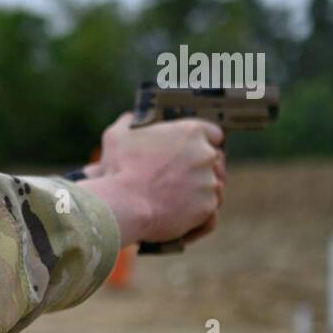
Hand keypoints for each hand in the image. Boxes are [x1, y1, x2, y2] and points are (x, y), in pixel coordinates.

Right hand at [78, 113, 225, 246]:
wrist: (124, 206)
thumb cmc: (120, 169)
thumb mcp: (117, 136)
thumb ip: (129, 122)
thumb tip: (131, 119)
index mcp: (191, 132)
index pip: (213, 133)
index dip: (203, 142)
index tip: (192, 149)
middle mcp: (206, 155)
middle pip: (215, 160)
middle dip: (201, 167)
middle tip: (180, 176)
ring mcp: (209, 182)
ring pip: (213, 185)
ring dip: (200, 190)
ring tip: (178, 198)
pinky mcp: (207, 207)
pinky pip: (208, 209)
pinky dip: (197, 212)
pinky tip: (180, 213)